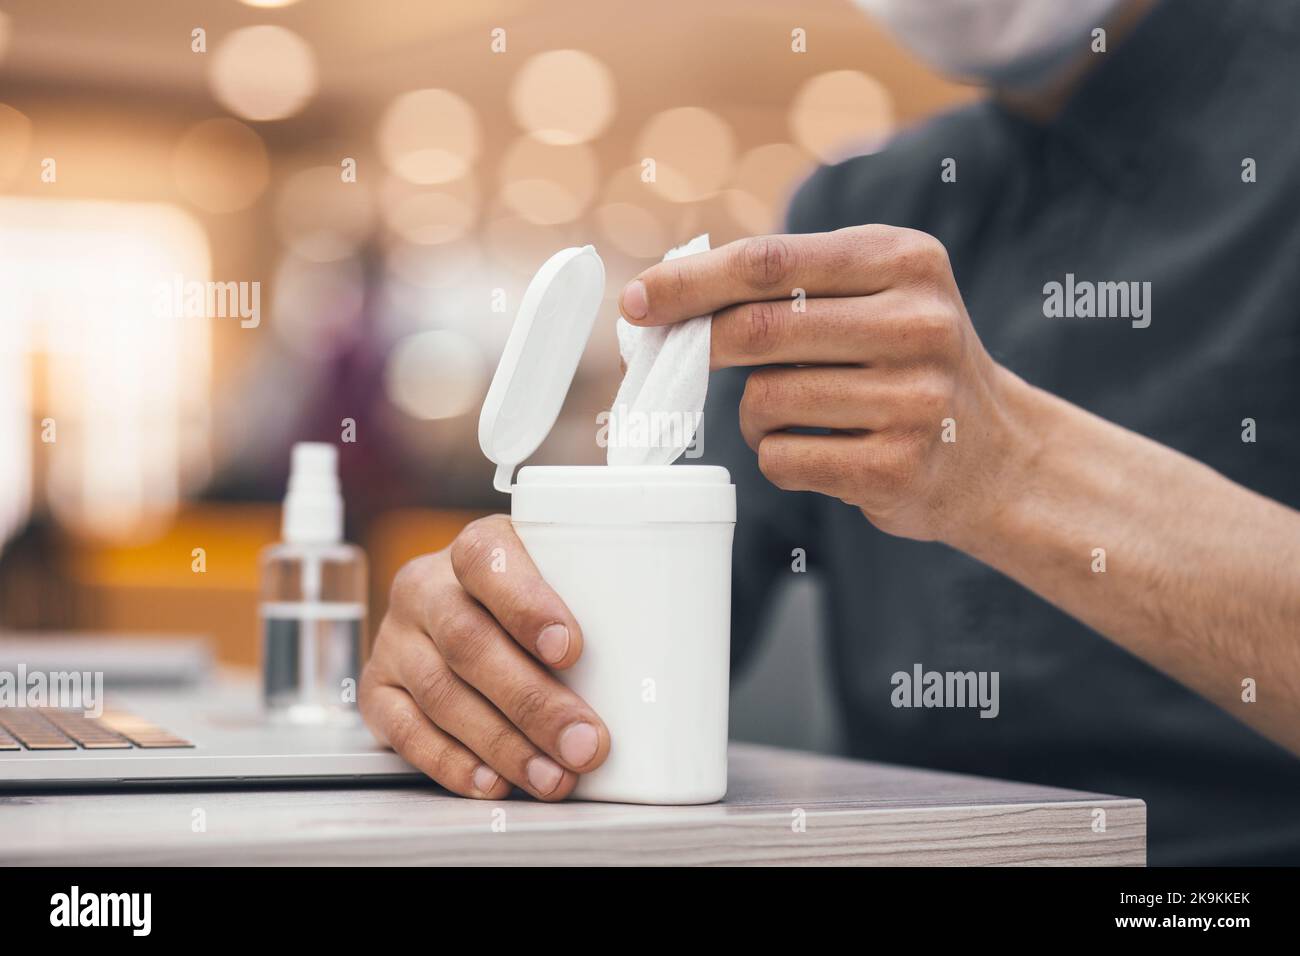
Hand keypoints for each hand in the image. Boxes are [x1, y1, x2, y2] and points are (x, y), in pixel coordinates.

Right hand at [359, 515, 610, 799]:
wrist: (466, 607)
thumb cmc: (535, 599)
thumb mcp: (563, 578)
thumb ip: (598, 605)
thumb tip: (660, 673)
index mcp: (475, 547)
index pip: (488, 560)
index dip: (527, 605)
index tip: (571, 648)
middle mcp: (425, 587)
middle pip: (470, 642)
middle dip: (532, 701)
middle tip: (584, 742)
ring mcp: (397, 639)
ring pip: (442, 693)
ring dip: (503, 744)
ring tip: (553, 776)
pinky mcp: (378, 689)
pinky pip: (405, 731)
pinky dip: (451, 762)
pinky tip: (492, 782)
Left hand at [619, 225, 1029, 544]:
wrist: (996, 457)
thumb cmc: (907, 366)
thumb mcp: (878, 295)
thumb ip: (791, 284)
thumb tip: (667, 296)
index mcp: (905, 260)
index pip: (771, 262)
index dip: (691, 283)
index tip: (637, 300)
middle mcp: (918, 324)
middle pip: (759, 330)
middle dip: (700, 346)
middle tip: (675, 357)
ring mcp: (913, 399)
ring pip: (765, 401)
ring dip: (754, 414)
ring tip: (798, 414)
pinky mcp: (897, 467)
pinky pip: (783, 459)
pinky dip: (778, 456)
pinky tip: (821, 450)